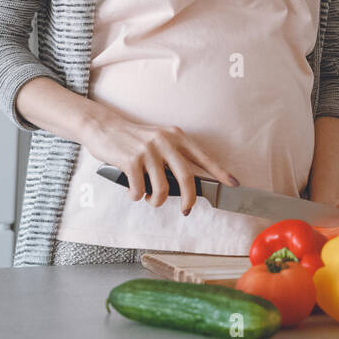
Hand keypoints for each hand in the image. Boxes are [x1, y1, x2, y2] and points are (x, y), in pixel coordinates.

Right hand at [81, 109, 238, 213]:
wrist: (104, 128)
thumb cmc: (133, 139)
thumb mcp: (159, 139)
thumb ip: (174, 155)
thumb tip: (189, 183)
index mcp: (176, 136)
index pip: (203, 157)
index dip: (220, 172)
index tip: (233, 183)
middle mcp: (165, 141)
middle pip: (187, 177)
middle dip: (189, 199)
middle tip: (186, 210)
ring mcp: (148, 150)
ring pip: (163, 189)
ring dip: (156, 201)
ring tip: (150, 198)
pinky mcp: (131, 160)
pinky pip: (140, 190)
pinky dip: (137, 196)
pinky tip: (133, 191)